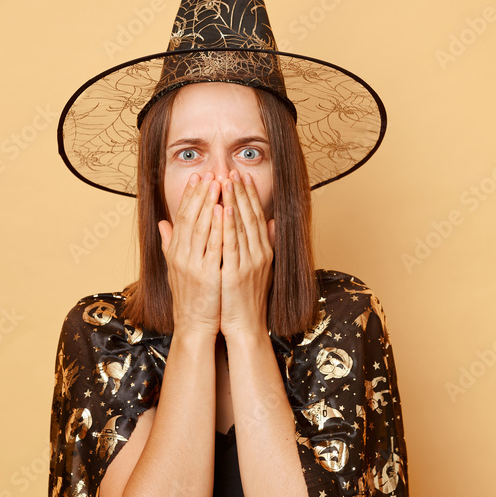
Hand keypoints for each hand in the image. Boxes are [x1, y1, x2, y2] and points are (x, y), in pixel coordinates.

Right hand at [157, 172, 222, 337]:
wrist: (194, 325)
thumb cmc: (190, 297)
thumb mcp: (175, 268)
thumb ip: (170, 244)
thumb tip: (163, 223)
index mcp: (175, 252)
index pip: (182, 217)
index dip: (190, 196)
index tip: (197, 178)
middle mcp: (181, 256)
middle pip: (190, 217)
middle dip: (201, 193)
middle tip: (210, 173)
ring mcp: (193, 265)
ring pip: (201, 227)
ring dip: (210, 203)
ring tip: (218, 183)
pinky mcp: (207, 275)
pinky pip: (214, 246)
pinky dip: (218, 227)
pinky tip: (224, 211)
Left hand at [219, 170, 275, 339]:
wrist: (246, 326)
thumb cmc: (247, 298)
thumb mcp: (259, 268)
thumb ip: (263, 244)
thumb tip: (270, 221)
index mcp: (263, 251)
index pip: (256, 216)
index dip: (249, 195)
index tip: (241, 176)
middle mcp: (260, 253)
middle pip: (250, 216)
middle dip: (241, 192)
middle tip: (233, 170)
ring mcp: (250, 263)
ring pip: (242, 225)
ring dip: (234, 201)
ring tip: (227, 181)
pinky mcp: (237, 273)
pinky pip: (232, 244)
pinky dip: (229, 224)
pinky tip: (224, 208)